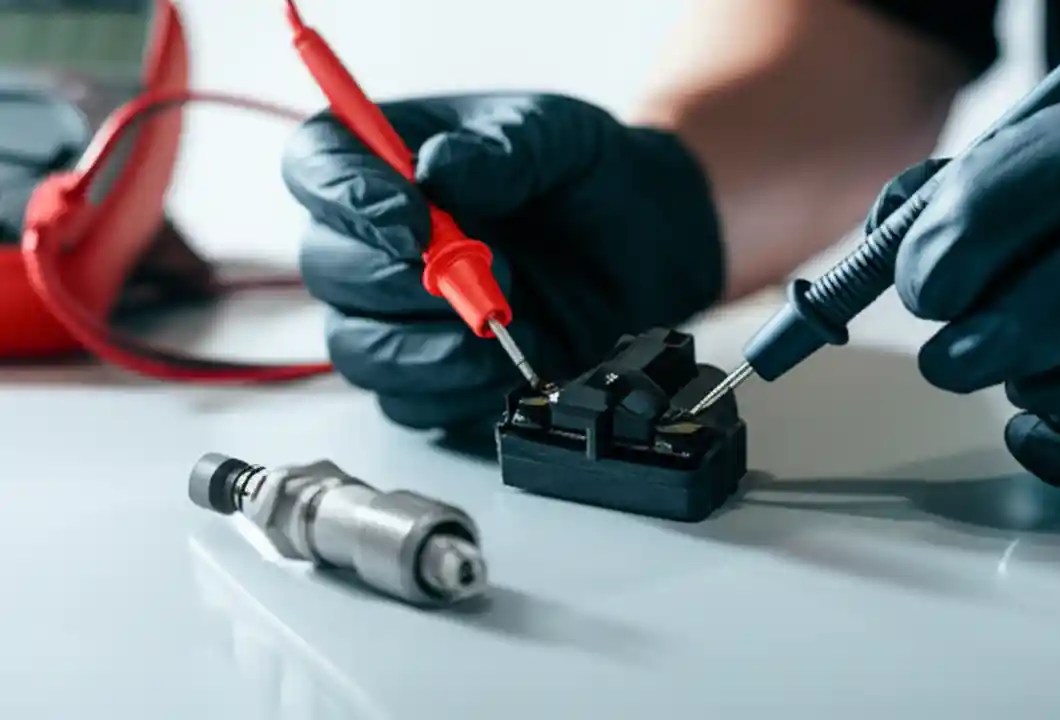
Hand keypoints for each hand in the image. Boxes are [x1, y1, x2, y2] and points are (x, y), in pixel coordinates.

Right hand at [281, 94, 721, 428]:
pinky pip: (407, 403)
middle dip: (395, 280)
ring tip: (504, 319)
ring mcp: (397, 310)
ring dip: (424, 345)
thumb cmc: (584, 174)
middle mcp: (375, 236)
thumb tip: (436, 170)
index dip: (344, 196)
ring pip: (357, 346)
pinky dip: (455, 390)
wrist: (643, 239)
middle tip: (481, 272)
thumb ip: (499, 150)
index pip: (318, 164)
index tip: (409, 220)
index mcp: (386, 156)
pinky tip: (504, 362)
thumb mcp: (554, 136)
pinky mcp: (431, 372)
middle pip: (327, 265)